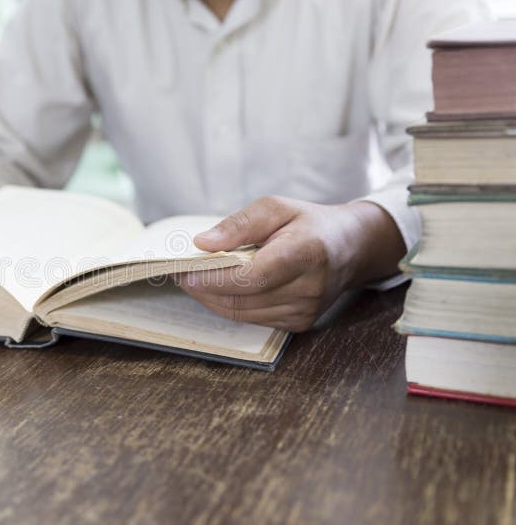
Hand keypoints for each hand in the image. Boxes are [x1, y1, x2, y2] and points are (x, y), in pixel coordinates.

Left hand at [177, 196, 404, 331]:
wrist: (351, 247)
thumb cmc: (309, 222)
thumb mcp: (275, 207)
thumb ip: (238, 225)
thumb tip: (202, 244)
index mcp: (305, 253)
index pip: (249, 277)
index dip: (211, 278)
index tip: (182, 271)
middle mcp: (308, 288)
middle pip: (241, 300)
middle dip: (203, 289)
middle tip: (179, 274)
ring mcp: (306, 311)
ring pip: (242, 314)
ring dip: (212, 299)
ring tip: (194, 280)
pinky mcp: (300, 323)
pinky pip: (253, 319)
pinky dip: (231, 306)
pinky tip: (220, 289)